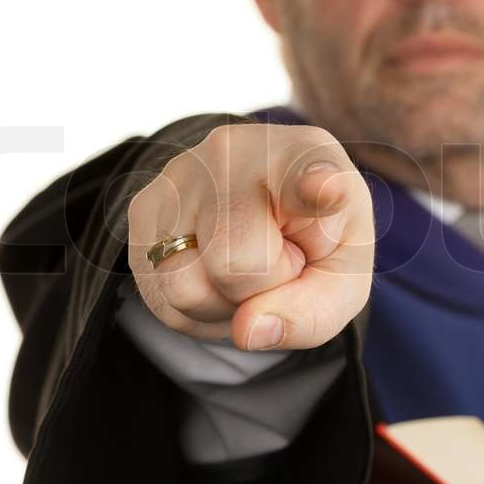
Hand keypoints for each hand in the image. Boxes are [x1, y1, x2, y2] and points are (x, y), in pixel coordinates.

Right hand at [126, 123, 372, 349]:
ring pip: (184, 288)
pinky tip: (214, 272)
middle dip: (262, 288)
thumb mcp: (341, 278)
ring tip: (245, 267)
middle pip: (236, 266)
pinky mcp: (142, 207)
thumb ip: (312, 312)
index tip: (326, 186)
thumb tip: (246, 330)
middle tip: (280, 260)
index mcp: (304, 158)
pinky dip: (194, 308)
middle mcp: (233, 154)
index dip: (317, 185)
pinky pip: (160, 298)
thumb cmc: (313, 238)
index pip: (305, 172)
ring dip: (221, 304)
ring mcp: (179, 176)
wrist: (266, 204)